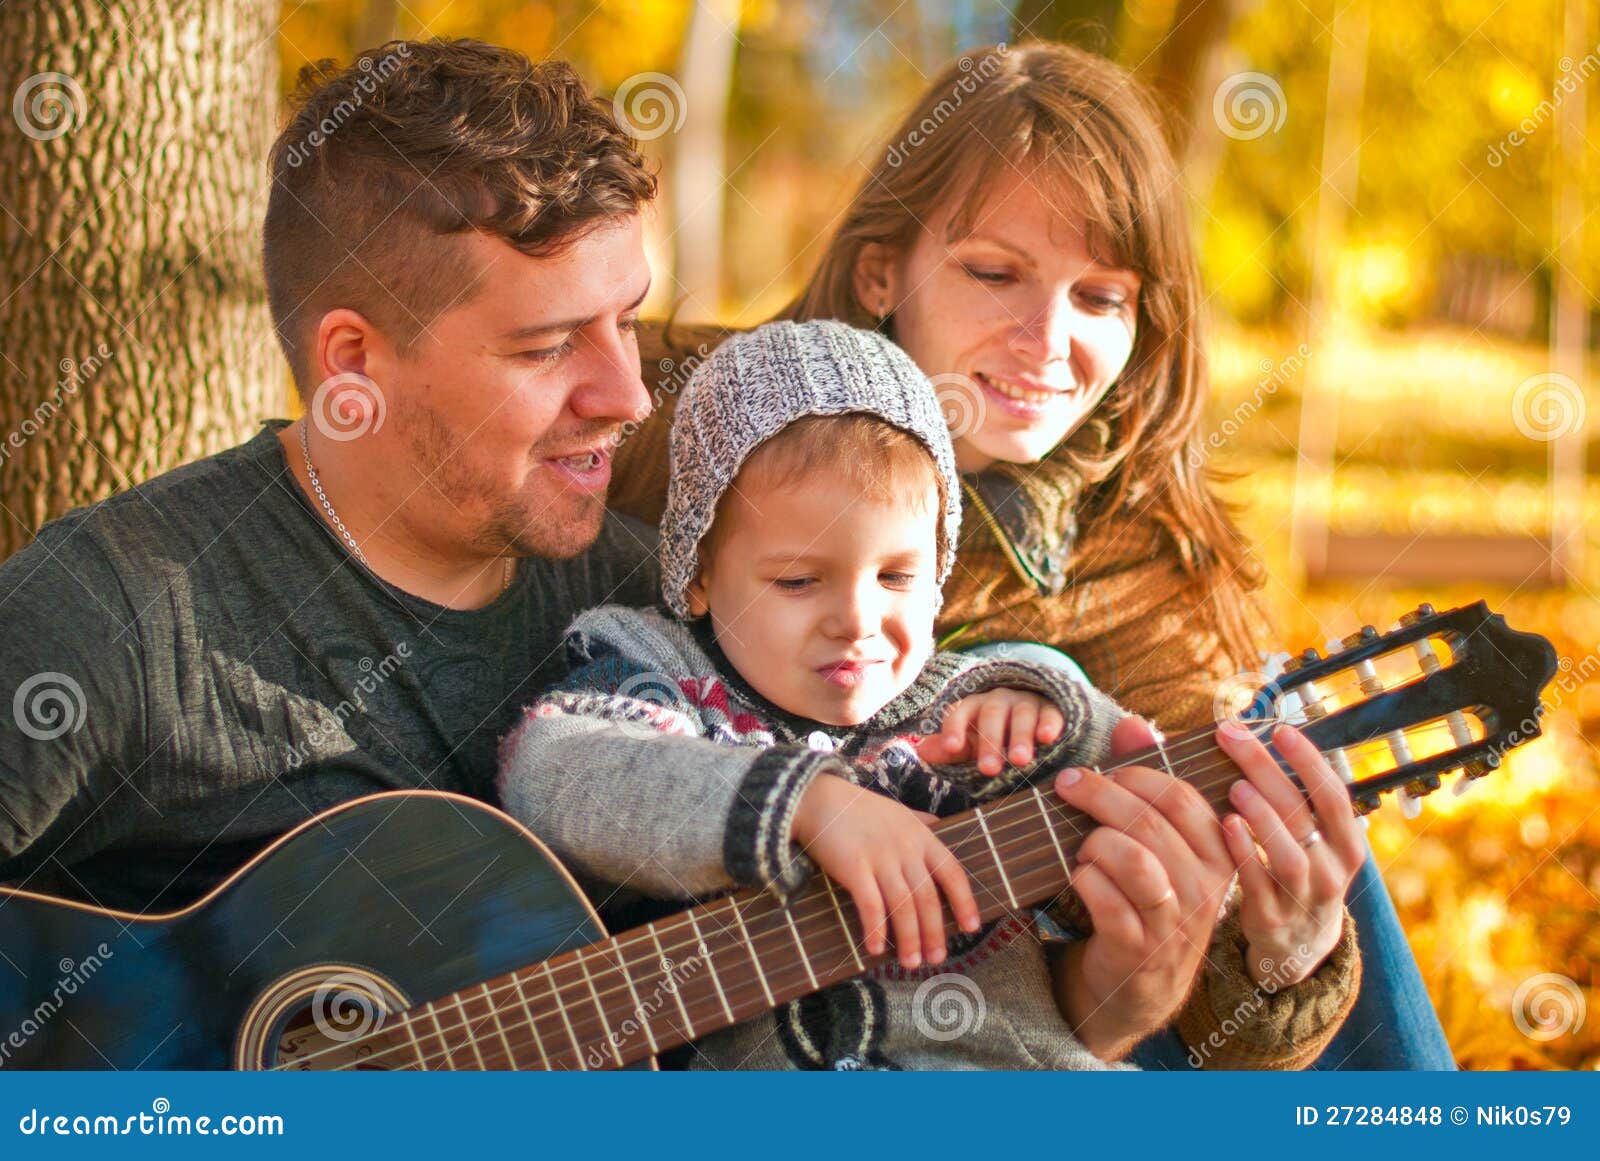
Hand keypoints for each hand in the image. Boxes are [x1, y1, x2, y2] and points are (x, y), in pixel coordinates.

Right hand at [791, 774, 981, 968]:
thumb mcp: (898, 811)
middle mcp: (905, 847)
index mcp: (921, 836)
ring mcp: (880, 857)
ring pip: (903, 906)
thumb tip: (940, 824)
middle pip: (927, 897)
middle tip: (936, 958)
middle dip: (934, 932)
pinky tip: (876, 948)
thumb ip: (921, 821)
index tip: (971, 928)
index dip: (965, 902)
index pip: (952, 872)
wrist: (818, 799)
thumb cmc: (859, 809)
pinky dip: (876, 929)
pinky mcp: (854, 867)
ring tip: (911, 962)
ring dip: (909, 938)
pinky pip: (870, 905)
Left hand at [913, 687, 1064, 775]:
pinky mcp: (1051, 709)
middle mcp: (998, 701)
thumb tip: (922, 752)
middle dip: (989, 743)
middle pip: (991, 715)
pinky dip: (1049, 724)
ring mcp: (1026, 702)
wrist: (1033, 723)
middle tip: (989, 770)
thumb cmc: (994, 739)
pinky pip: (1051, 713)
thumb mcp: (970, 745)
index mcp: (973, 708)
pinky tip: (1048, 738)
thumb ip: (949, 750)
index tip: (952, 748)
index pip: (959, 713)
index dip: (954, 729)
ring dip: (1020, 737)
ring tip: (1019, 761)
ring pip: (1021, 714)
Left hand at [1050, 716, 1238, 1059]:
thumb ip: (1146, 781)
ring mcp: (1175, 923)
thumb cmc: (1144, 897)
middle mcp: (1206, 888)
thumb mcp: (1156, 842)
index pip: (1181, 795)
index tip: (1096, 770)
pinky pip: (1105, 898)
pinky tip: (1080, 879)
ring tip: (1082, 848)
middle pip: (1150, 821)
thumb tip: (1133, 723)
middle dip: (1099, 794)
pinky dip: (1082, 880)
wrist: (1138, 983)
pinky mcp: (1140, 950)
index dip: (1133, 773)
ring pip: (1130, 858)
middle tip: (1067, 786)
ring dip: (1093, 842)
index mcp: (1218, 853)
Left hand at [1217, 722, 1365, 985]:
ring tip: (1235, 787)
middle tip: (1232, 739)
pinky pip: (1259, 884)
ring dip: (1262, 817)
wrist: (1299, 942)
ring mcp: (1303, 897)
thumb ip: (1292, 796)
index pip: (1333, 795)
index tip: (1278, 729)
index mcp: (1346, 842)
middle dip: (1267, 770)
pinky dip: (1244, 854)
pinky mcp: (1272, 918)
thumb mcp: (1311, 837)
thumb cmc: (1297, 868)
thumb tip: (1254, 733)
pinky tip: (1225, 826)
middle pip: (1303, 814)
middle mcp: (1332, 869)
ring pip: (1288, 855)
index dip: (1308, 760)